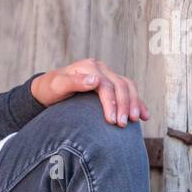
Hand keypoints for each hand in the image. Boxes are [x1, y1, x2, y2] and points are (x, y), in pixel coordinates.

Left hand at [31, 59, 149, 125]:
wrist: (47, 89)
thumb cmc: (51, 89)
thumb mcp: (57, 86)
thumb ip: (74, 82)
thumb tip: (96, 80)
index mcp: (89, 67)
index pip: (106, 85)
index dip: (111, 103)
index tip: (112, 121)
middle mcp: (100, 69)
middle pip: (119, 85)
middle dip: (124, 105)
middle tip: (123, 124)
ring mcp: (107, 75)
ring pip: (127, 86)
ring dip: (134, 102)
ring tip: (135, 120)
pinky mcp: (111, 84)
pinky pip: (128, 90)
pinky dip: (138, 102)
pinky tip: (144, 115)